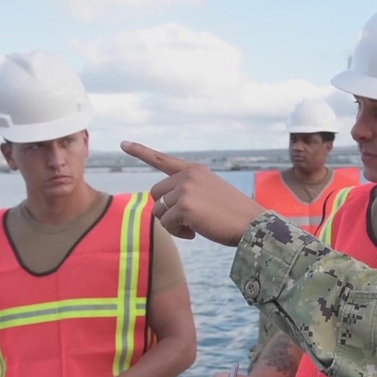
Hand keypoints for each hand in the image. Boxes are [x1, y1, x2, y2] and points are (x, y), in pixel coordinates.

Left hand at [120, 141, 264, 245]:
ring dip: (173, 224)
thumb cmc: (233, 213)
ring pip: (160, 212)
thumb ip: (187, 192)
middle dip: (167, 210)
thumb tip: (162, 207)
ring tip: (194, 227)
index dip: (140, 151)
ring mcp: (185, 190)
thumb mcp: (210, 193)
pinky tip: (196, 232)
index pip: (162, 159)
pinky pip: (167, 224)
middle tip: (188, 220)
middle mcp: (187, 176)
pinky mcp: (184, 207)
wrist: (253, 224)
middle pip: (156, 194)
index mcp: (194, 170)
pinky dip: (179, 233)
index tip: (123, 144)